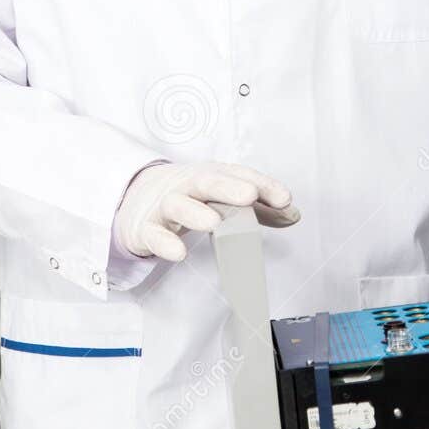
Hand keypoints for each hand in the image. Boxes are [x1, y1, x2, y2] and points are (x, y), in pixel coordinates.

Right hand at [113, 160, 300, 262]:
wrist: (136, 197)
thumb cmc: (189, 195)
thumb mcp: (223, 196)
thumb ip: (259, 208)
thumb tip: (292, 214)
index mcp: (211, 176)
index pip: (238, 175)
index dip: (262, 185)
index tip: (284, 199)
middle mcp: (188, 185)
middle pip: (207, 181)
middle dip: (228, 187)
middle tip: (249, 196)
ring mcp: (165, 205)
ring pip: (178, 204)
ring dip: (196, 213)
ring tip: (213, 223)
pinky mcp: (146, 227)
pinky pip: (154, 234)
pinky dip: (165, 243)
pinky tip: (179, 253)